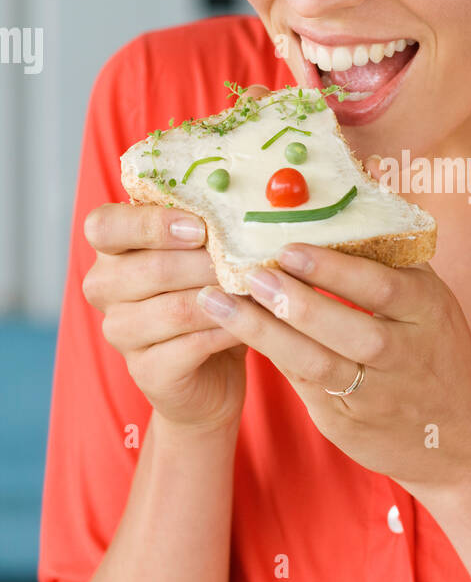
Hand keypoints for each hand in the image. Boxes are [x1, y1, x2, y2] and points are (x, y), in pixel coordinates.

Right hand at [83, 201, 246, 433]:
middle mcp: (105, 288)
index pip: (104, 226)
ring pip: (173, 309)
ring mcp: (120, 332)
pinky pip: (189, 346)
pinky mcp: (145, 370)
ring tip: (256, 291)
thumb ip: (207, 230)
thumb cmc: (208, 297)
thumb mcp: (204, 256)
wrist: (212, 372)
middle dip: (205, 264)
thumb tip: (241, 208)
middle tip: (246, 262)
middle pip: (149, 268)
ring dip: (221, 299)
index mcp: (112, 250)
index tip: (199, 228)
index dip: (149, 224)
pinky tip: (248, 324)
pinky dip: (225, 331)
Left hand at [195, 242, 470, 495]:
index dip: (335, 267)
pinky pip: (306, 388)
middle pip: (350, 328)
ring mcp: (378, 394)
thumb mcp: (431, 301)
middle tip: (249, 273)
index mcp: (428, 310)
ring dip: (265, 332)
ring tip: (221, 303)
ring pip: (318, 363)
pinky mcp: (351, 423)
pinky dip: (272, 359)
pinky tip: (235, 335)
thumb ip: (392, 251)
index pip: (382, 285)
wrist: (470, 442)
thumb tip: (360, 175)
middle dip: (296, 301)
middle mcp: (406, 353)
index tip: (291, 246)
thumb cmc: (439, 353)